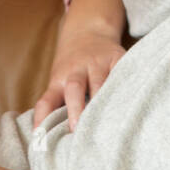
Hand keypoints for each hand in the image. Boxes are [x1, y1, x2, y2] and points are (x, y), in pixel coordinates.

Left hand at [33, 0, 126, 130]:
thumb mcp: (59, 81)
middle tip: (77, 128)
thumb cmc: (72, 68)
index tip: (40, 137)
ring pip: (99, 81)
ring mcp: (98, 63)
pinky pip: (120, 71)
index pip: (47, 100)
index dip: (43, 117)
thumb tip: (46, 138)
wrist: (87, 30)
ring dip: (102, 100)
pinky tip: (129, 97)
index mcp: (59, 80)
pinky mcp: (116, 57)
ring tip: (106, 121)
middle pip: (74, 88)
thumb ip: (56, 105)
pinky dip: (124, 84)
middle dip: (76, 109)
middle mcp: (77, 70)